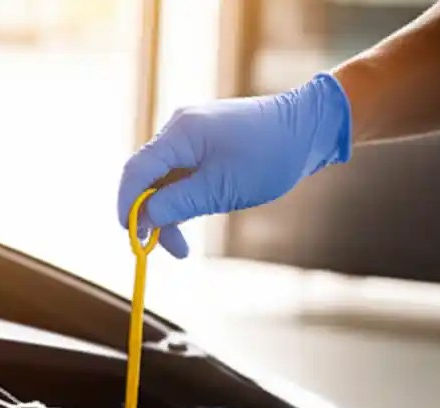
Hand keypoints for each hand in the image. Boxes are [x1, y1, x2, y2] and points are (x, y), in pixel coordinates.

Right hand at [117, 73, 352, 257]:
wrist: (312, 127)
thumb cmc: (270, 156)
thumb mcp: (221, 188)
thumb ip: (177, 204)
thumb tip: (142, 219)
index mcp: (180, 133)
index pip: (135, 170)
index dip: (127, 205)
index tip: (131, 237)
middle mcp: (180, 128)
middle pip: (148, 176)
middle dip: (150, 215)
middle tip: (165, 249)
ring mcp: (193, 134)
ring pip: (165, 179)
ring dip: (169, 211)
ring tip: (183, 246)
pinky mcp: (206, 142)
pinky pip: (182, 173)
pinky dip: (183, 198)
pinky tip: (195, 217)